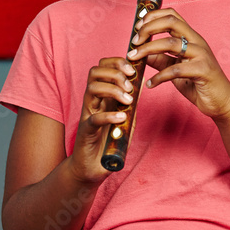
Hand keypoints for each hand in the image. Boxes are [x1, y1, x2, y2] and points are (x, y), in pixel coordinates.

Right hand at [69, 56, 136, 182]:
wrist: (93, 166)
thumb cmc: (109, 141)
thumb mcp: (126, 118)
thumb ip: (132, 103)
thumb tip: (143, 83)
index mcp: (102, 95)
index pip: (103, 67)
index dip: (117, 62)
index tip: (133, 70)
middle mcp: (93, 101)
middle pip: (95, 72)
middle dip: (115, 72)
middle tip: (130, 84)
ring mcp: (87, 114)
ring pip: (92, 88)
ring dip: (113, 90)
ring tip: (127, 101)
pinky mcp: (86, 131)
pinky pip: (94, 118)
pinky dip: (109, 115)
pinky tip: (121, 117)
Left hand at [128, 7, 229, 120]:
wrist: (222, 103)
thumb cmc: (199, 84)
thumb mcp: (175, 70)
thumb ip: (160, 60)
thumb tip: (140, 53)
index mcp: (191, 38)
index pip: (172, 15)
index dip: (152, 17)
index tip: (137, 28)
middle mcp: (197, 42)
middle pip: (171, 21)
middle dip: (148, 28)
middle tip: (134, 41)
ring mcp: (201, 55)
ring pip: (170, 44)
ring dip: (147, 50)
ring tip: (134, 59)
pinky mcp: (203, 70)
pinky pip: (175, 70)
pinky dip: (159, 77)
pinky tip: (150, 84)